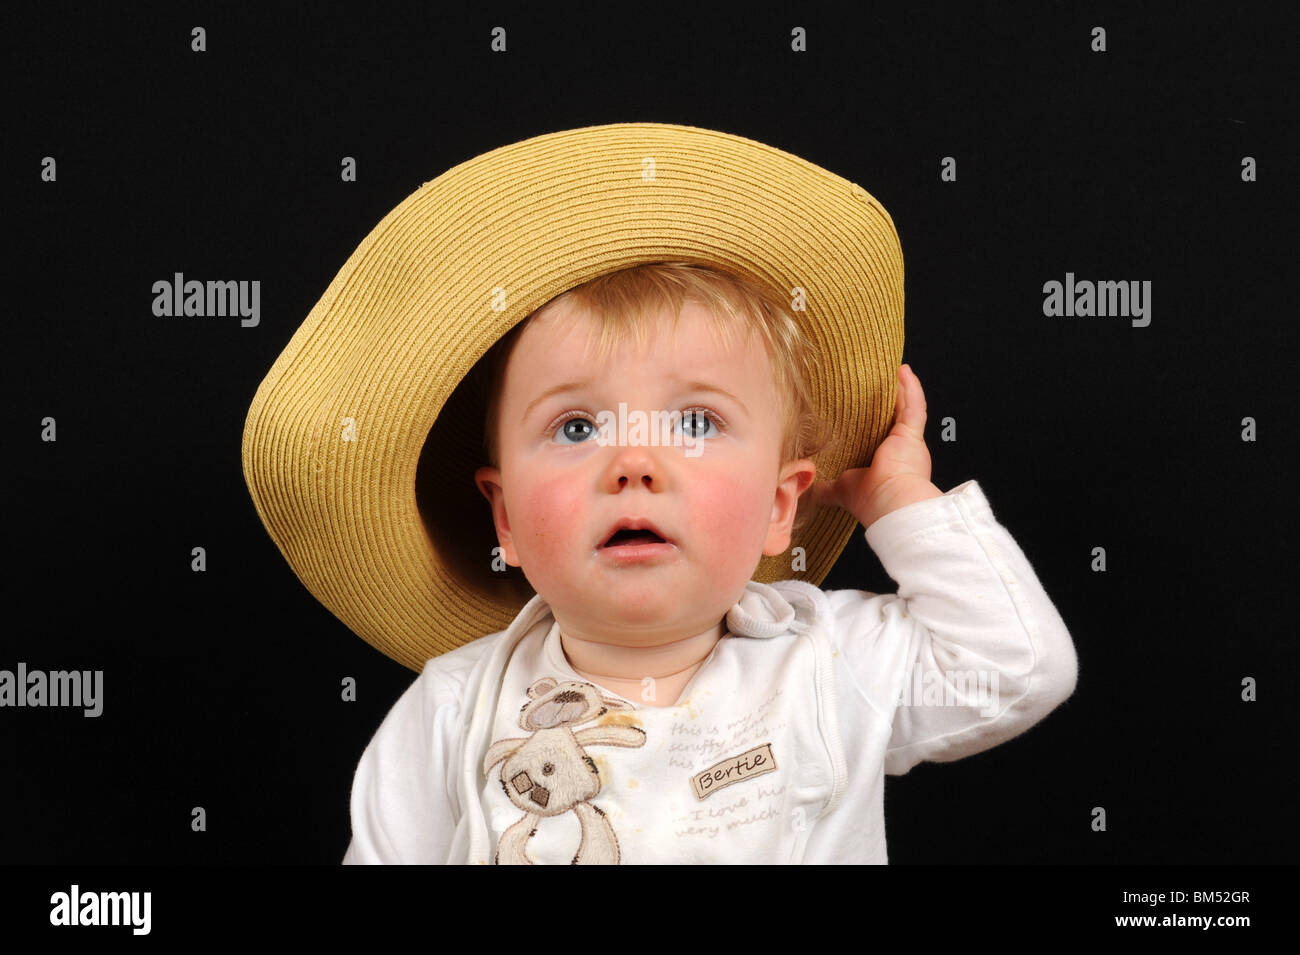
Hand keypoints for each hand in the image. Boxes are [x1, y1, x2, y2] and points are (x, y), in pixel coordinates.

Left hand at [808, 363, 943, 528]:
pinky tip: (904, 371)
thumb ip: (826, 487)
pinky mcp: (912, 434)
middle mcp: (898, 451)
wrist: (890, 504)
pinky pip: (914, 405)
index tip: (862, 407)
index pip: (878, 436)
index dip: (873, 421)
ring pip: (905, 408)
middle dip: (889, 400)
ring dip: (901, 389)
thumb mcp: (840, 489)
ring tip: (893, 370)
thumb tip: (808, 487)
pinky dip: (911, 388)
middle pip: (893, 419)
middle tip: (878, 381)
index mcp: (884, 463)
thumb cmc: (870, 500)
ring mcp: (907, 442)